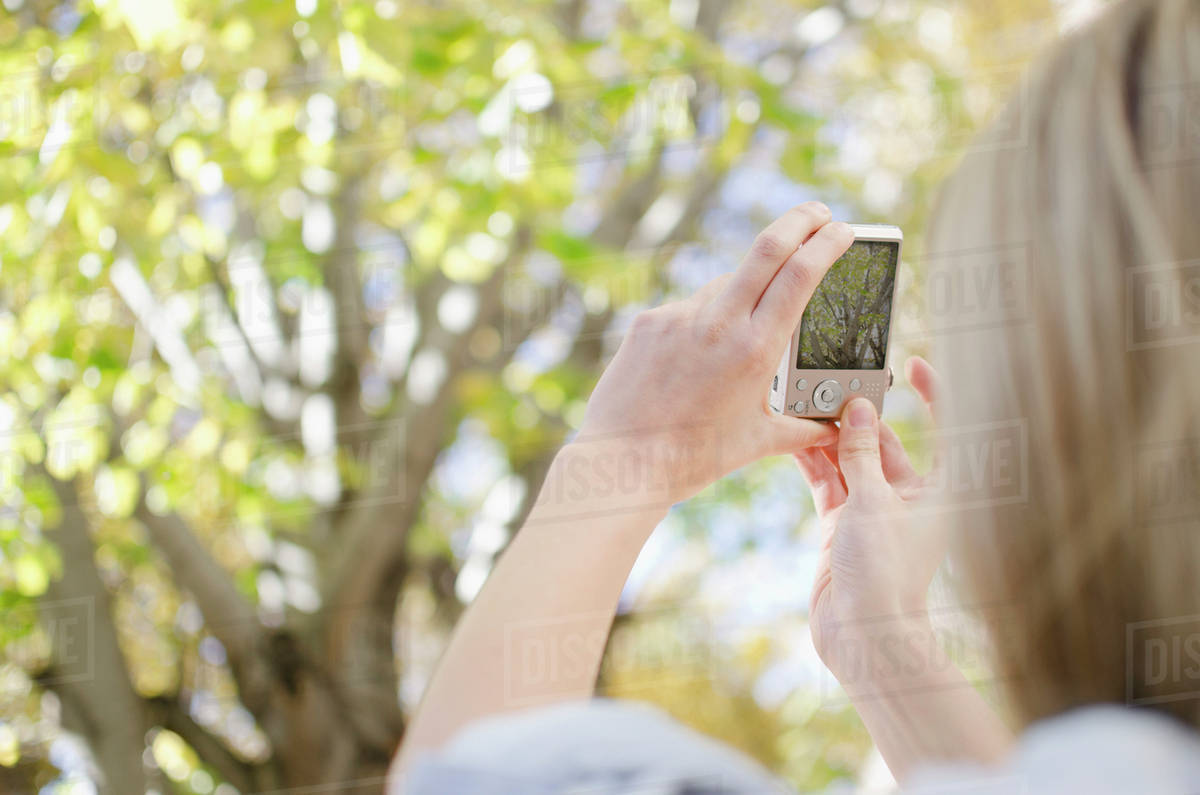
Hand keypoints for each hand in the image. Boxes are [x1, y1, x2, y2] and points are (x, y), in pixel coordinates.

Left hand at [575, 203, 850, 503]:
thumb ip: (801, 430)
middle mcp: (717, 323)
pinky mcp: (648, 322)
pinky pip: (687, 310)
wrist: (622, 463)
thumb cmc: (692, 458)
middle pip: (766, 248)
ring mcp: (678, 317)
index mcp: (755, 350)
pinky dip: (702, 323)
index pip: (799, 275)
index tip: (841, 229)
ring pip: (724, 285)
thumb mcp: (756, 442)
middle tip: (818, 212)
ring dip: (744, 292)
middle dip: (799, 222)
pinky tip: (692, 362)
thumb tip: (833, 430)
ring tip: (735, 343)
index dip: (825, 243)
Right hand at [797, 356, 945, 674]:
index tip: (912, 365)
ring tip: (805, 406)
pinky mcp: (844, 527)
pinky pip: (829, 484)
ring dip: (830, 437)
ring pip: (851, 462)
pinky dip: (813, 463)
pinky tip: (793, 440)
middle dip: (859, 416)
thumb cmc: (887, 572)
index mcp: (940, 492)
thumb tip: (858, 409)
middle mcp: (910, 498)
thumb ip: (861, 453)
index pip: (946, 432)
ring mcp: (875, 512)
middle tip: (831, 384)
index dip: (935, 394)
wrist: (863, 635)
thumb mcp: (873, 502)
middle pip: (885, 443)